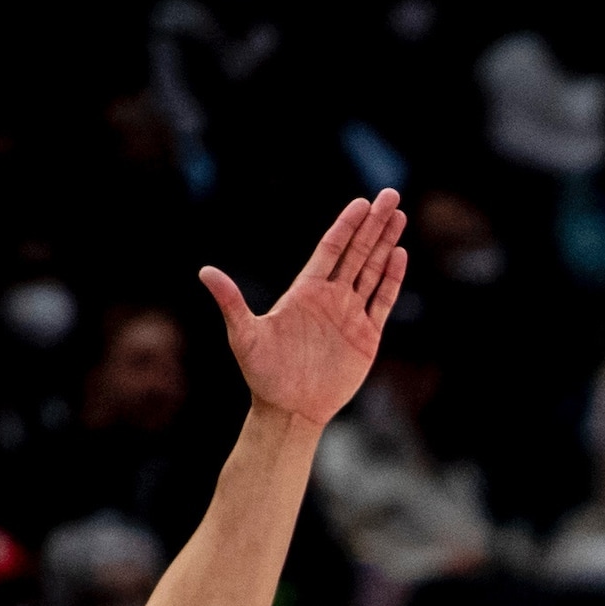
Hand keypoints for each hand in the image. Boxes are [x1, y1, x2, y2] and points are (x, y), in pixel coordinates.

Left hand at [204, 192, 409, 426]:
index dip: (346, 225)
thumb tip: (204, 272)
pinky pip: (383, 302)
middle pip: (357, 252)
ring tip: (399, 216)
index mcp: (305, 291)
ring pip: (373, 271)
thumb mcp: (244, 335)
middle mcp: (331, 297)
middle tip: (390, 195)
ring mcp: (350, 315)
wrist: (288, 410)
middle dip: (374, 224)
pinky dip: (392, 279)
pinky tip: (399, 255)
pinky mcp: (366, 336)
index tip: (361, 202)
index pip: (331, 249)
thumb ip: (231, 301)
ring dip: (386, 244)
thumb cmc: (262, 374)